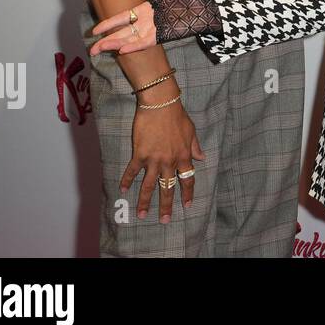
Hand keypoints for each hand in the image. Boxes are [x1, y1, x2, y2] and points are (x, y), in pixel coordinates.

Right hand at [90, 0, 221, 55]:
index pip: (124, 17)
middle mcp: (148, 21)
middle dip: (108, 39)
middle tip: (91, 48)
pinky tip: (123, 50)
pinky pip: (147, 42)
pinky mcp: (165, 35)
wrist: (209, 9)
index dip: (110, 23)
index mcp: (147, 9)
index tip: (96, 30)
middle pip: (124, 31)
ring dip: (117, 44)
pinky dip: (136, 45)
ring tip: (101, 50)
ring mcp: (156, 29)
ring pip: (132, 39)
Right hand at [127, 90, 204, 221]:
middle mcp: (169, 161)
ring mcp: (154, 159)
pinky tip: (122, 190)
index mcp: (183, 156)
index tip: (187, 205)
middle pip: (167, 187)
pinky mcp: (140, 154)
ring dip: (145, 201)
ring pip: (149, 185)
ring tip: (142, 215)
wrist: (161, 104)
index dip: (187, 193)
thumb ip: (195, 147)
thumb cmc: (177, 115)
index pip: (187, 179)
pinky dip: (126, 181)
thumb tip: (202, 157)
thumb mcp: (191, 131)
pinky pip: (132, 171)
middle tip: (164, 220)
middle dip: (166, 205)